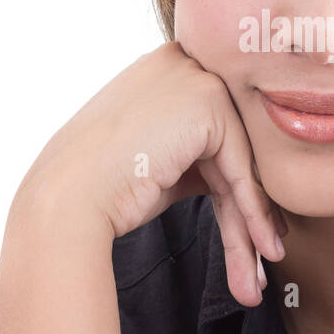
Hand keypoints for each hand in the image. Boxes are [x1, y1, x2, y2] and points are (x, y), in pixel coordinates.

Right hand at [10, 40, 285, 306]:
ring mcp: (196, 76)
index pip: (215, 130)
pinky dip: (253, 213)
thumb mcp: (159, 159)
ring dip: (253, 222)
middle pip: (231, 146)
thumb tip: (241, 177)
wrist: (68, 199)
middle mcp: (182, 61)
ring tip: (259, 271)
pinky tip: (262, 249)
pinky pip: (241, 168)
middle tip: (265, 252)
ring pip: (240, 161)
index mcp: (165, 68)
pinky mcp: (208, 101)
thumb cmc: (103, 185)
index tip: (253, 228)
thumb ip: (197, 154)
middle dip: (249, 206)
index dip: (236, 181)